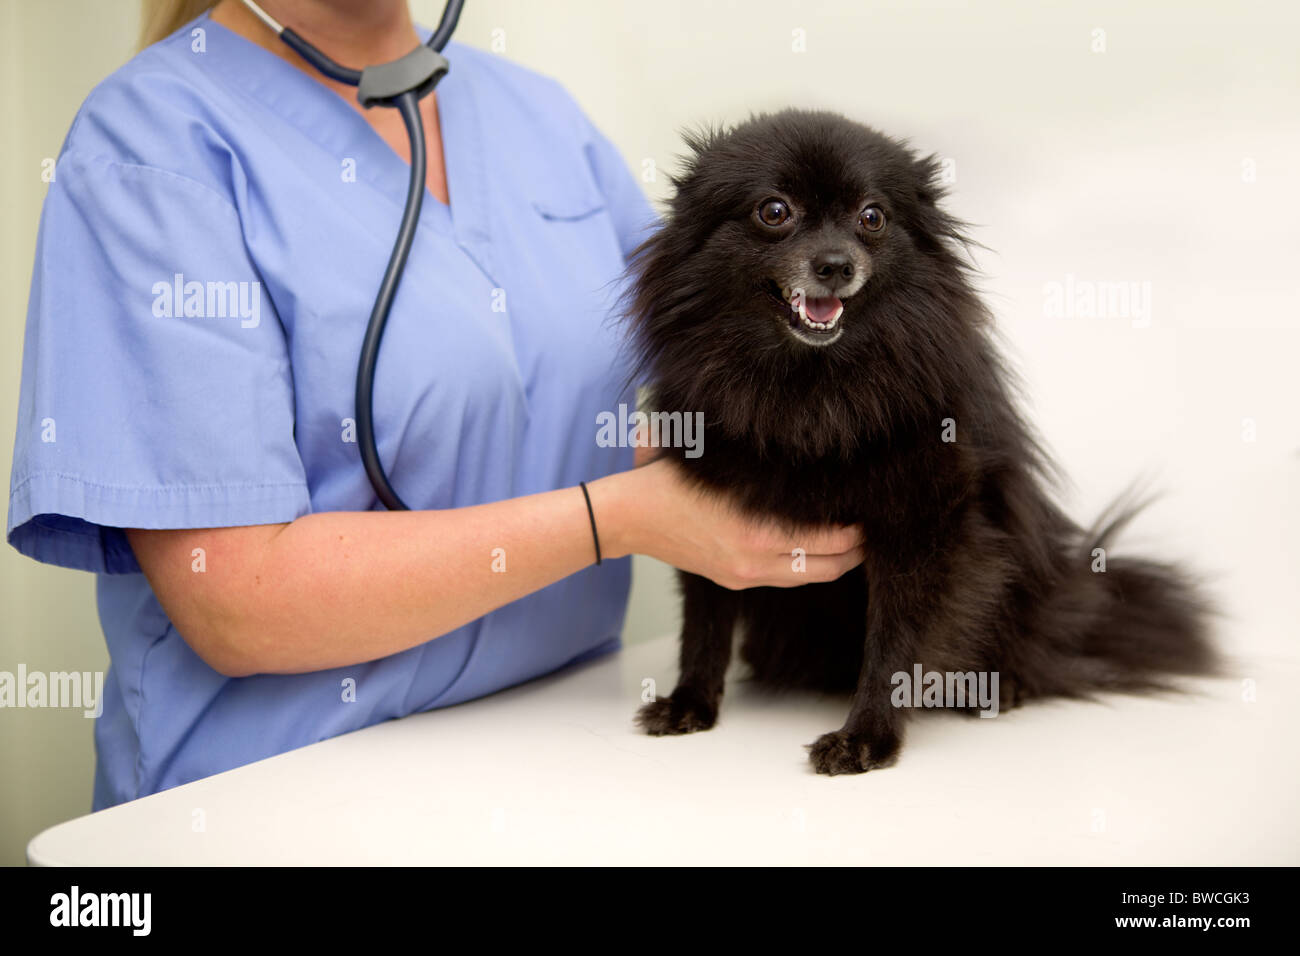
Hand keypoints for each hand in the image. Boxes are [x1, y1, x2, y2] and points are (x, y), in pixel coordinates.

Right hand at [594, 458, 864, 588]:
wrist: (631, 517)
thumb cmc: (673, 480)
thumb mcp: (722, 465)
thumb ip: (764, 465)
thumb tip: (808, 451)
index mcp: (757, 530)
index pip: (829, 538)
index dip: (856, 529)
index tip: (870, 510)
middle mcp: (756, 559)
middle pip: (829, 565)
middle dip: (856, 551)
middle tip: (873, 530)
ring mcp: (746, 574)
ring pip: (810, 576)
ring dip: (836, 562)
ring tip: (854, 543)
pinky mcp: (735, 581)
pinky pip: (785, 578)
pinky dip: (807, 566)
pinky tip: (817, 549)